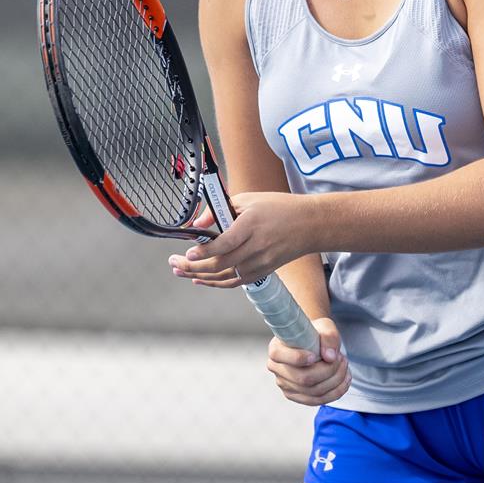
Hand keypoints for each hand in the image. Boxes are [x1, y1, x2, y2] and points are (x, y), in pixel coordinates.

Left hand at [168, 191, 314, 287]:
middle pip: (220, 264)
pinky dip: (216, 282)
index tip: (187, 252)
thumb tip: (197, 224)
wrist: (310, 225)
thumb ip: (220, 210)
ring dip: (200, 276)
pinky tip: (200, 280)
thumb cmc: (278, 208)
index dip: (205, 251)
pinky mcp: (263, 272)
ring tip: (180, 271)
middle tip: (174, 263)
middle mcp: (256, 247)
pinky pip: (235, 282)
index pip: (225, 244)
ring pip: (225, 276)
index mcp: (252, 225)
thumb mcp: (248, 199)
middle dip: (193, 266)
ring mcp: (260, 262)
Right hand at [268, 318, 347, 405]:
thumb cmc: (316, 334)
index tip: (316, 355)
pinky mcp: (296, 396)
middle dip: (329, 370)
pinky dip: (335, 392)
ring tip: (344, 366)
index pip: (280, 356)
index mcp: (277, 349)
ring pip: (313, 392)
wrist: (315, 344)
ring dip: (335, 381)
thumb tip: (330, 357)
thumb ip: (328, 337)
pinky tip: (344, 380)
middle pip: (303, 379)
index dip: (299, 358)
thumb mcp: (324, 326)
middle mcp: (277, 368)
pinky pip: (317, 400)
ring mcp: (285, 385)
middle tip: (341, 358)